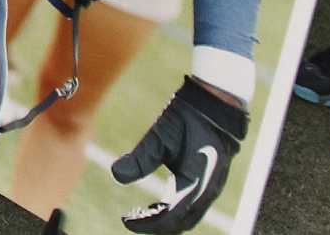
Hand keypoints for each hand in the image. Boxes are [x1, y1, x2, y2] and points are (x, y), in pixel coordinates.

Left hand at [111, 78, 245, 232]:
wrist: (215, 107)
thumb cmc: (188, 120)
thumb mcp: (160, 136)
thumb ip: (140, 159)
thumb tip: (115, 174)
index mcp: (196, 185)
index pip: (171, 218)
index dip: (147, 224)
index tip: (126, 220)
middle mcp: (206, 192)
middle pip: (180, 223)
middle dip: (155, 225)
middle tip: (131, 219)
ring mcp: (209, 188)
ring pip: (186, 216)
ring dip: (164, 218)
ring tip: (140, 213)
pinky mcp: (207, 181)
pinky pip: (191, 205)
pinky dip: (172, 209)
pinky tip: (156, 203)